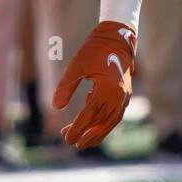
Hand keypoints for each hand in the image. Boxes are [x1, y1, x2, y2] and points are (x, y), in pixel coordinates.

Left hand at [53, 20, 137, 149]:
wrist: (118, 39)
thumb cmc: (95, 50)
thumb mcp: (77, 66)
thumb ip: (66, 86)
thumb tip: (56, 107)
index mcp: (107, 90)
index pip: (89, 116)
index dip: (77, 129)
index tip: (65, 138)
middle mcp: (118, 97)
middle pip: (101, 123)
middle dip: (86, 135)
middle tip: (70, 143)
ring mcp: (124, 97)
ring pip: (110, 123)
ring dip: (97, 134)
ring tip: (83, 142)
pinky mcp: (125, 96)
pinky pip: (115, 116)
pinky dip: (105, 125)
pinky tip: (93, 126)